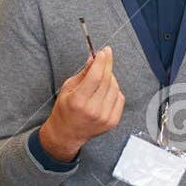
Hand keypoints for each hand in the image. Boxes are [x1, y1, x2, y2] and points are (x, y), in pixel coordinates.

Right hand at [39, 47, 124, 161]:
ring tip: (102, 76)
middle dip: (107, 65)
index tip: (104, 52)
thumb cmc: (65, 109)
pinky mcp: (112, 121)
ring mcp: (104, 117)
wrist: (67, 133)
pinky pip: (120, 98)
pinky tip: (106, 90)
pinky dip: (114, 90)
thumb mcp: (68, 88)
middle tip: (106, 56)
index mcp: (78, 101)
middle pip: (107, 80)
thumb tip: (94, 58)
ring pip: (115, 87)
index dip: (101, 62)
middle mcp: (93, 110)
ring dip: (110, 77)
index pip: (95, 76)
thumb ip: (83, 73)